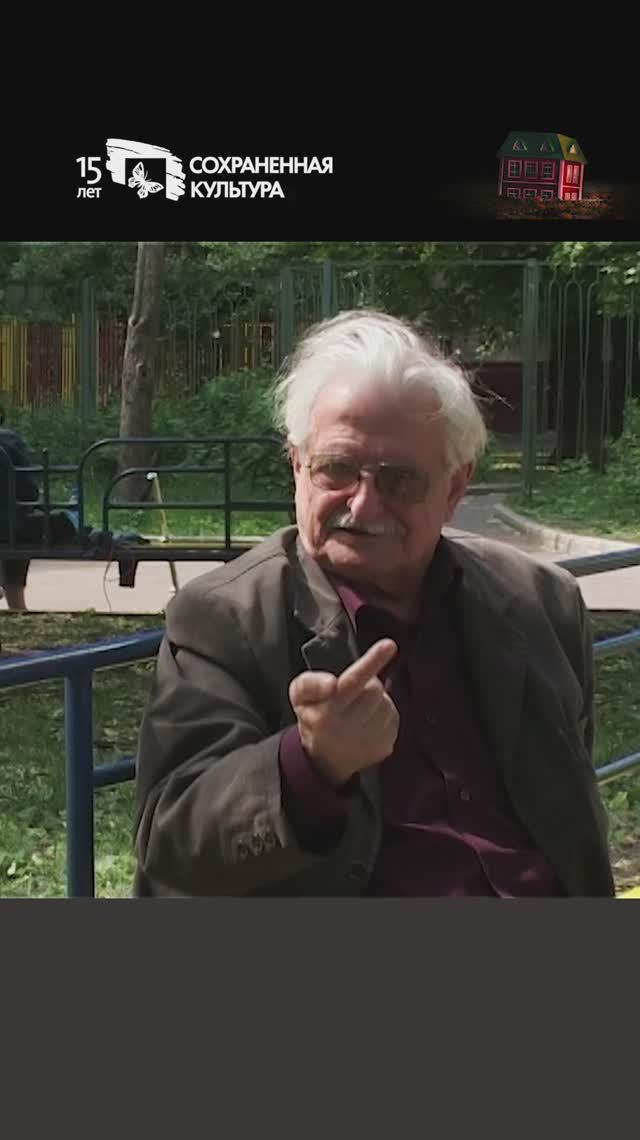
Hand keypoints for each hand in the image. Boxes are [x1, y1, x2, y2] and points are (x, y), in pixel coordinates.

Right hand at [288, 639, 399, 787]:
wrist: (325, 760)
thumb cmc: (314, 717)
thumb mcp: (299, 697)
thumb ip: (309, 683)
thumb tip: (331, 683)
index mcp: (328, 711)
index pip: (353, 681)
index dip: (372, 661)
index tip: (389, 644)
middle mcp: (350, 726)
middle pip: (375, 688)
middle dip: (367, 684)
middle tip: (352, 694)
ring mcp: (370, 739)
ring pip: (387, 703)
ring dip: (376, 701)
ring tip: (359, 710)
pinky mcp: (385, 746)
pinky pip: (394, 718)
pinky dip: (384, 716)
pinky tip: (368, 723)